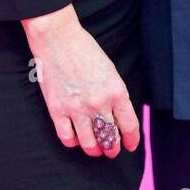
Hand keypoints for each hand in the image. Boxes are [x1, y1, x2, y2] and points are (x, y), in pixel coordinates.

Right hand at [22, 7, 140, 158]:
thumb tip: (118, 116)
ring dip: (95, 150)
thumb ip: (115, 95)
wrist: (58, 39)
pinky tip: (76, 139)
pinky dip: (73, 142)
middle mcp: (99, 103)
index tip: (131, 145)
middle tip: (112, 150)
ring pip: (90, 144)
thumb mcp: (110, 71)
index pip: (129, 126)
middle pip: (110, 139)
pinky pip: (67, 138)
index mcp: (116, 91)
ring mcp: (77, 109)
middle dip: (113, 149)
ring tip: (96, 150)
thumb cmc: (85, 50)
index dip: (132, 140)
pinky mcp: (57, 110)